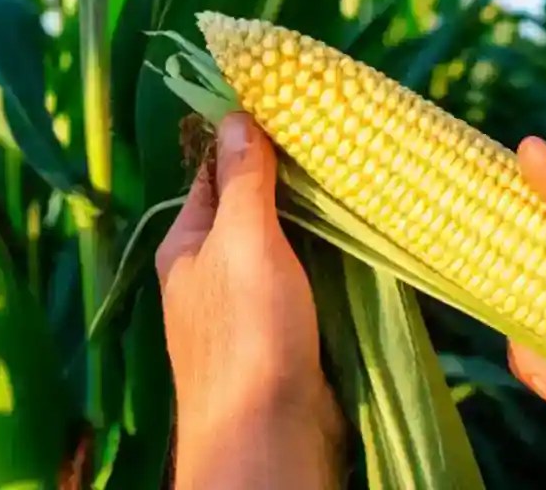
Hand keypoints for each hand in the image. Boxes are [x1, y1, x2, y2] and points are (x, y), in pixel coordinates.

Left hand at [155, 112, 344, 489]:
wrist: (268, 436)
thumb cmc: (247, 332)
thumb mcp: (242, 240)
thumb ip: (243, 179)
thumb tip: (235, 113)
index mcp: (186, 246)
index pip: (214, 174)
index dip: (248, 140)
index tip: (293, 108)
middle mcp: (211, 273)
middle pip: (252, 210)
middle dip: (291, 181)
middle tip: (339, 142)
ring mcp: (248, 308)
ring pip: (284, 247)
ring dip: (315, 221)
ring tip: (356, 181)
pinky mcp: (283, 336)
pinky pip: (305, 283)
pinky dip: (328, 261)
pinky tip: (358, 242)